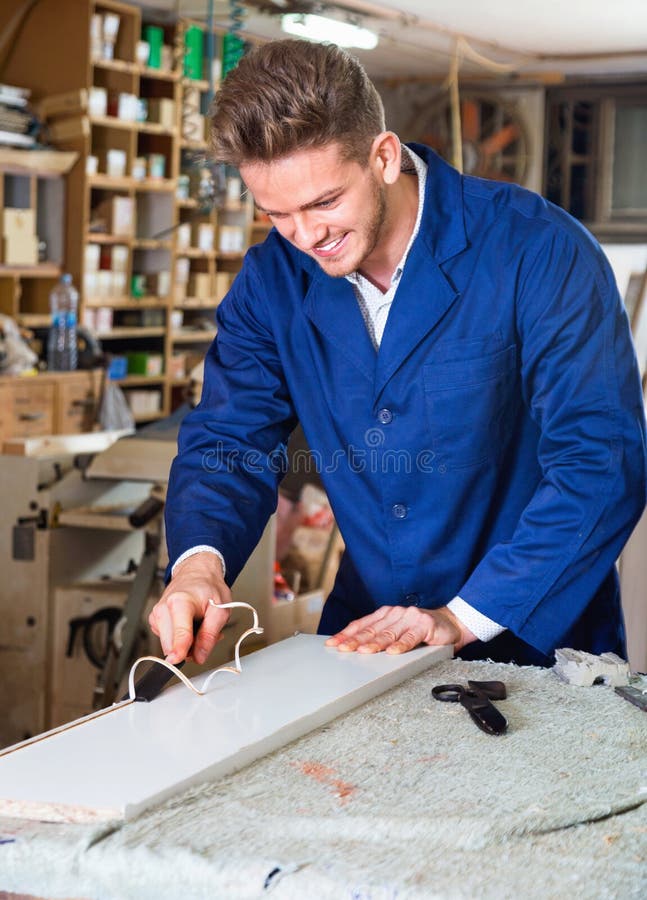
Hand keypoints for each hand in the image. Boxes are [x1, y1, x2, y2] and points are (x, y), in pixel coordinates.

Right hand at [149, 552, 231, 664]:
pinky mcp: (155, 622)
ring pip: (169, 646)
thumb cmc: (208, 588)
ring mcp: (156, 615)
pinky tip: (188, 626)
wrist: (196, 573)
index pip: (179, 633)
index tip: (178, 660)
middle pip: (171, 644)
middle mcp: (163, 609)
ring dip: (186, 644)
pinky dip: (180, 639)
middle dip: (189, 649)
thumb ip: (210, 635)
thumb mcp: (220, 610)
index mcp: (180, 602)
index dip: (180, 650)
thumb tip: (199, 656)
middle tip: (205, 634)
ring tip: (198, 626)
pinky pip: (168, 641)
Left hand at [324, 605, 475, 654]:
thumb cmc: (421, 630)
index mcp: (387, 614)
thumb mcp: (398, 631)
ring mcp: (410, 617)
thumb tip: (356, 649)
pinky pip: (410, 637)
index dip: (347, 633)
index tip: (333, 643)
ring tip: (363, 651)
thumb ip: (381, 636)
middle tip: (342, 649)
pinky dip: (400, 645)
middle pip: (372, 629)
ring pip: (389, 633)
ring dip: (375, 643)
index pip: (363, 624)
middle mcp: (396, 613)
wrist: (451, 624)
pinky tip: (392, 652)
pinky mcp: (425, 624)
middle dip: (355, 640)